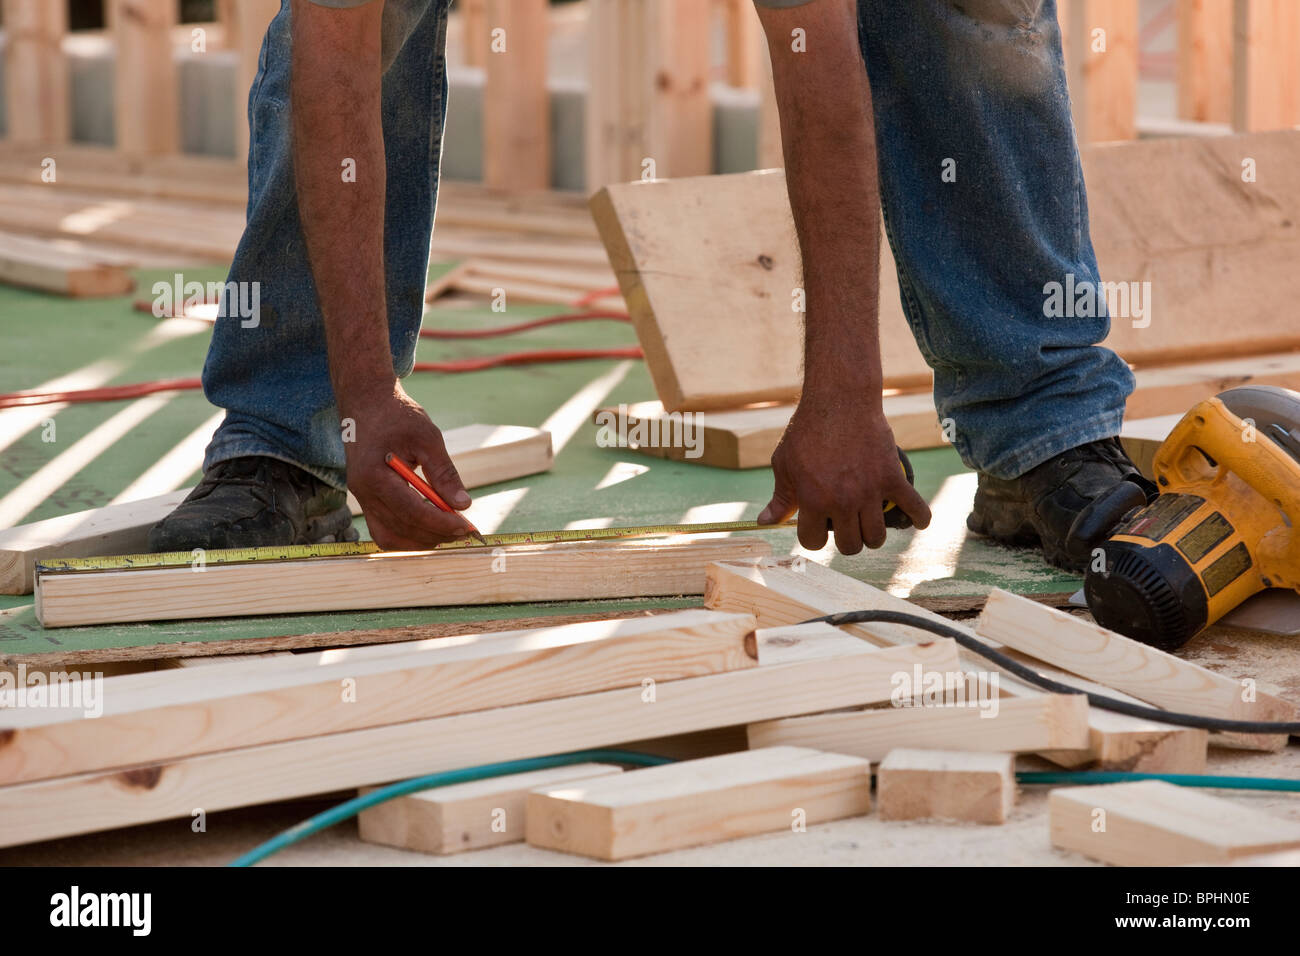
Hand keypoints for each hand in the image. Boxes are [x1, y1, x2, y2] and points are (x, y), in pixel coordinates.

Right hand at [341, 383, 473, 549]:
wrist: (367, 404)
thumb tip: (463, 505)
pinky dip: (407, 536)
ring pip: (389, 537)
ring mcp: (361, 498)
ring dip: (422, 540)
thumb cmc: (398, 417)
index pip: (410, 511)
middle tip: (465, 531)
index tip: (466, 526)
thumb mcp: (428, 437)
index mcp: (375, 474)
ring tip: (450, 531)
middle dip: (436, 534)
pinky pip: (383, 530)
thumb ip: (444, 472)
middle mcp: (363, 492)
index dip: (440, 523)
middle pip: (400, 529)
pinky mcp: (366, 500)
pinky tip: (430, 529)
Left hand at [758, 399, 930, 553]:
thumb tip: (765, 522)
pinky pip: (915, 508)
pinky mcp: (892, 477)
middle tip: (845, 524)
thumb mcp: (785, 464)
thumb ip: (781, 497)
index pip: (813, 541)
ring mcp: (870, 491)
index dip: (812, 536)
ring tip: (868, 522)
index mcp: (813, 500)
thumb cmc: (807, 430)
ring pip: (877, 537)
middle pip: (850, 546)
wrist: (840, 399)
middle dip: (846, 539)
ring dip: (872, 535)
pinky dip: (919, 518)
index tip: (817, 526)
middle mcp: (842, 501)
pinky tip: (916, 520)